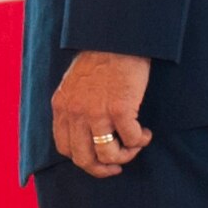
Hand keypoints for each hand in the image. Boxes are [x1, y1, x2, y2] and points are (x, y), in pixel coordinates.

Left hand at [52, 51, 152, 178]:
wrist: (117, 38)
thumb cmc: (101, 58)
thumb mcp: (75, 85)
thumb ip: (75, 108)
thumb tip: (87, 134)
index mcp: (62, 107)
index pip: (64, 148)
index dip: (83, 160)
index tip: (98, 159)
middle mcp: (75, 113)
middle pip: (83, 159)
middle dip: (102, 169)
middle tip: (118, 165)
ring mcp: (97, 112)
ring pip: (108, 155)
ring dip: (126, 155)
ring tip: (135, 144)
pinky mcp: (120, 109)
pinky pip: (131, 140)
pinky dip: (141, 141)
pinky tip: (145, 132)